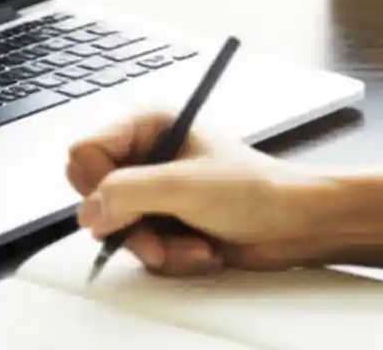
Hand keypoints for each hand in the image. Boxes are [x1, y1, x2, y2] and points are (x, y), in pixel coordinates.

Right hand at [66, 110, 343, 275]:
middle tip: (158, 235)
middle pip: (97, 196)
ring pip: (118, 228)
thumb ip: (129, 193)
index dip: (97, 185)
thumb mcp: (186, 185)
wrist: (296, 223)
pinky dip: (171, 256)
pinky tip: (201, 248)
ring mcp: (156, 191)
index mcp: (148, 126)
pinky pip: (142, 247)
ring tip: (194, 243)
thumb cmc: (257, 188)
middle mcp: (147, 155)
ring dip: (156, 246)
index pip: (86, 152)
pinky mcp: (166, 220)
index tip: (121, 208)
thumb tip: (88, 212)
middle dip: (131, 225)